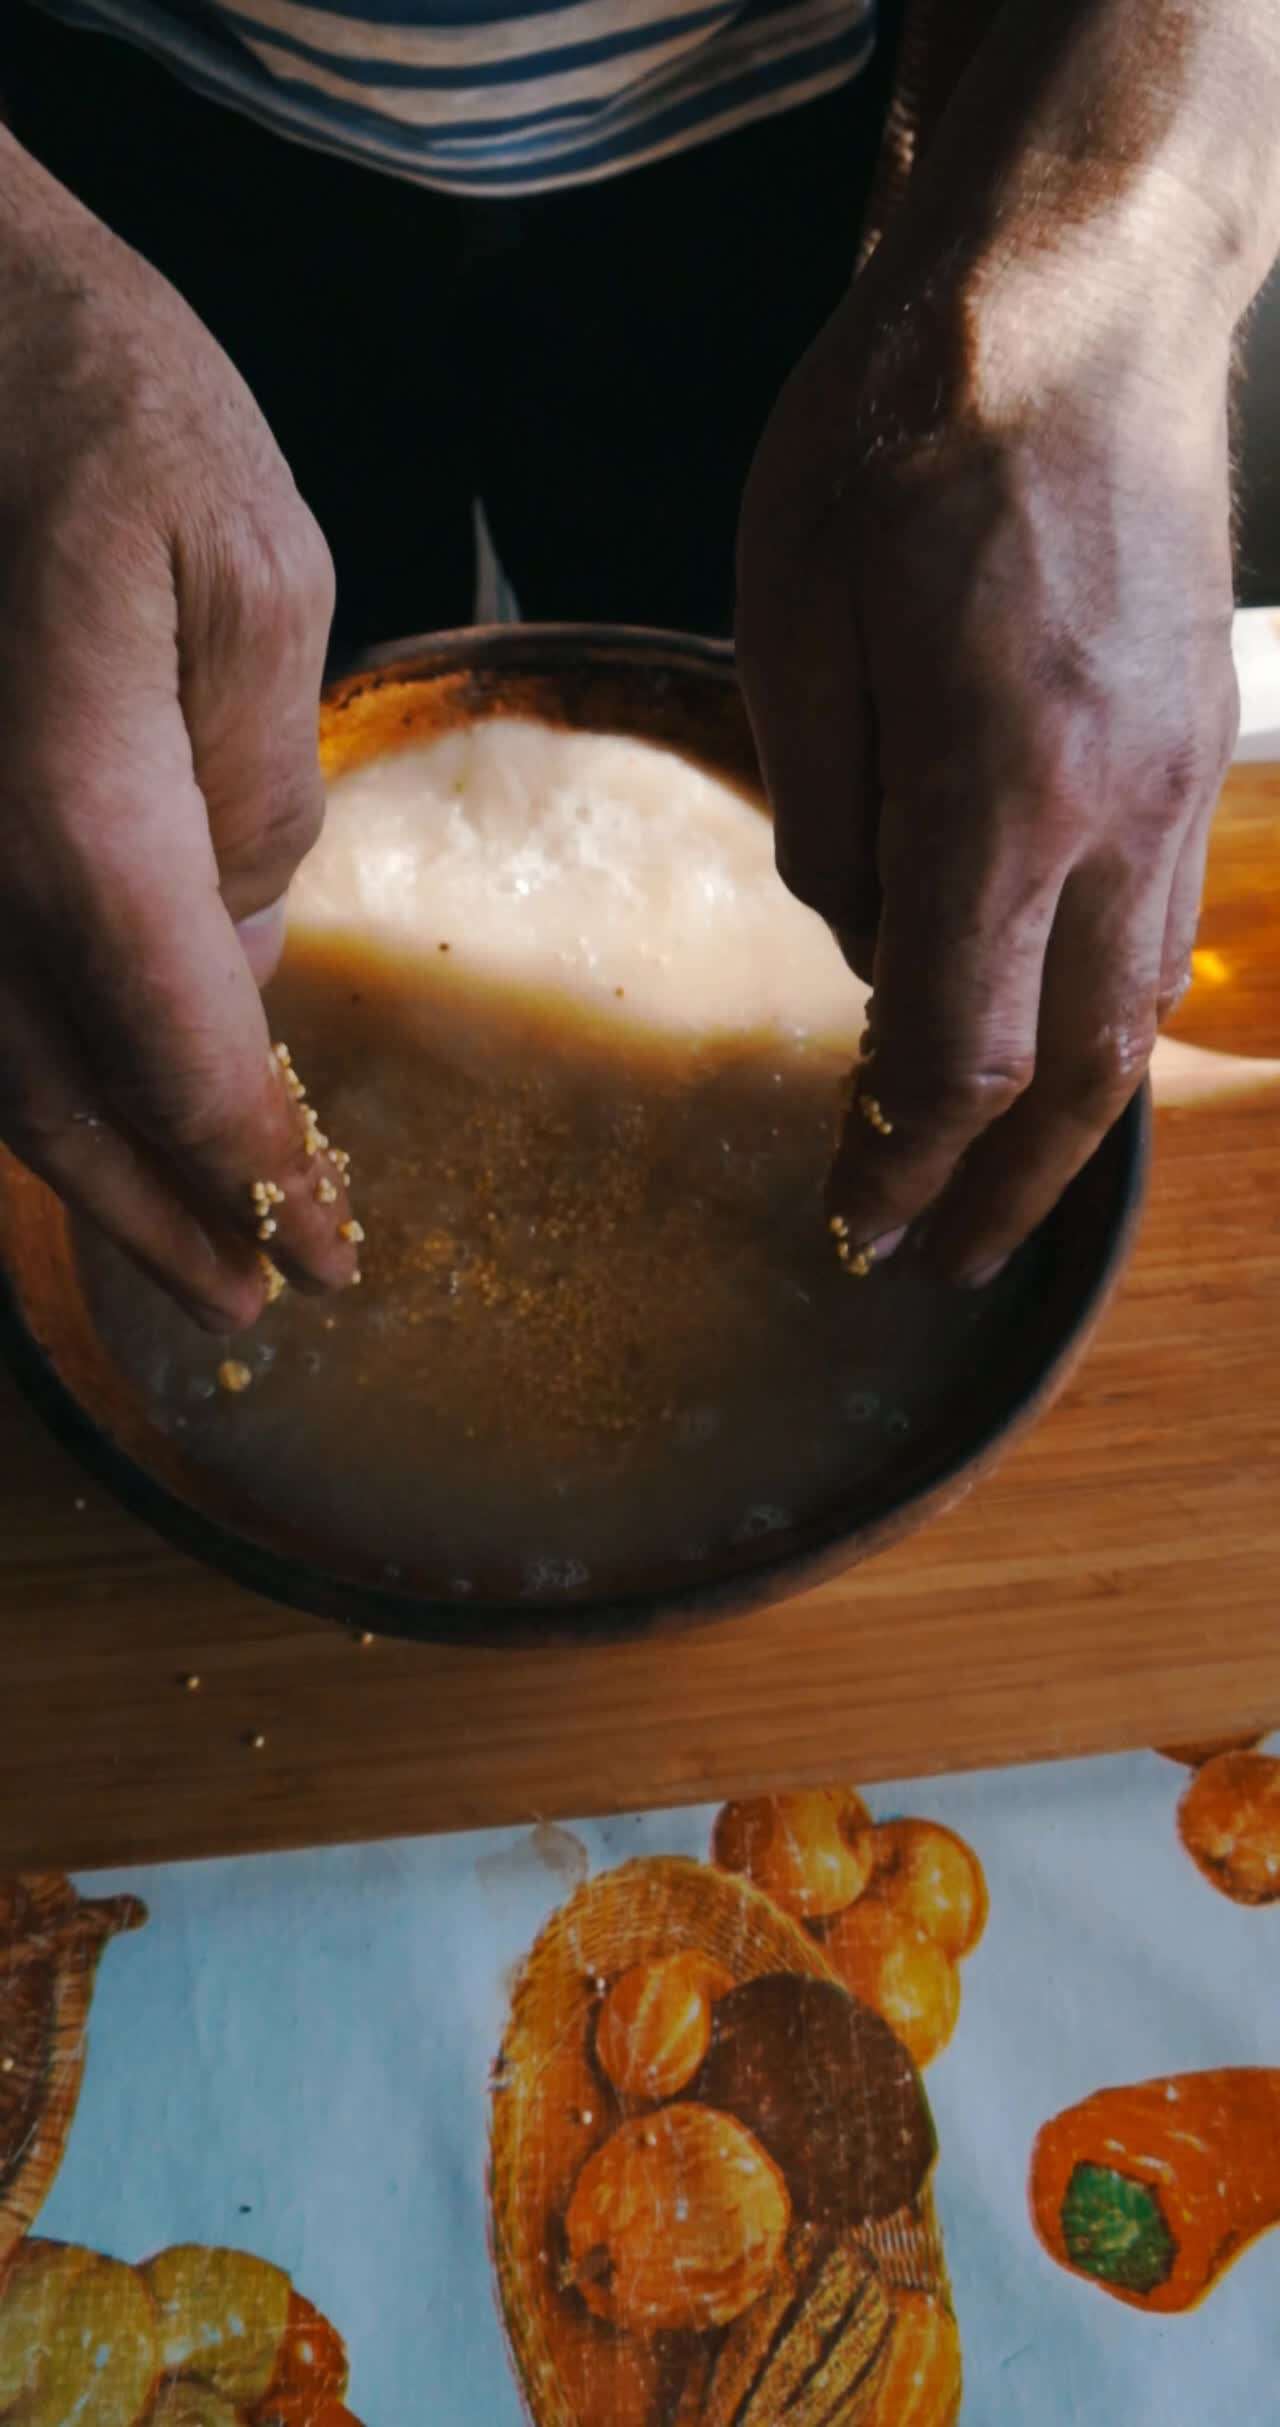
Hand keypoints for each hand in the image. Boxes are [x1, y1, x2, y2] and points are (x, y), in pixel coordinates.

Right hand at [0, 135, 356, 1327]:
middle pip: (60, 1101)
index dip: (252, 1169)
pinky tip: (90, 1114)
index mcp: (72, 806)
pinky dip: (31, 1082)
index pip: (178, 1050)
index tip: (323, 1255)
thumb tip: (240, 948)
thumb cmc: (96, 404)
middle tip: (259, 1303)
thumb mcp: (254, 571)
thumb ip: (260, 784)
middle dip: (166, 1218)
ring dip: (87, 1178)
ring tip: (186, 1250)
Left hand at [737, 197, 1238, 1283]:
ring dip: (1067, 1123)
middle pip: (1078, 1068)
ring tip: (992, 1189)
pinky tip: (1045, 1036)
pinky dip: (1099, 1014)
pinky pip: (1156, 923)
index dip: (902, 1159)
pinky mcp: (1196, 744)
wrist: (1079, 293)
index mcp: (1001, 783)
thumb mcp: (790, 619)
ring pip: (1141, 1009)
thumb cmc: (903, 430)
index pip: (955, 1044)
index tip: (855, 1222)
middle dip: (1003, 1190)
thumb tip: (861, 944)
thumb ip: (825, 818)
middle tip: (936, 1265)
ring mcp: (1178, 778)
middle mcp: (1117, 806)